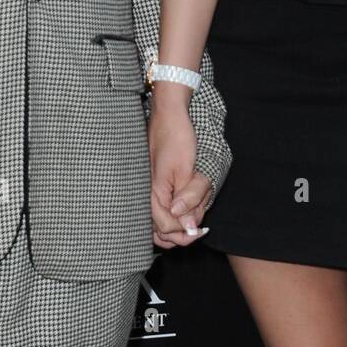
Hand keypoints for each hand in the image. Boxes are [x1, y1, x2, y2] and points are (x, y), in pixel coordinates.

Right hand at [148, 103, 211, 248]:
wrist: (168, 115)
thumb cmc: (176, 137)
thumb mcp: (186, 170)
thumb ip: (187, 200)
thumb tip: (188, 227)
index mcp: (152, 193)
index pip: (167, 228)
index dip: (185, 231)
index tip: (200, 227)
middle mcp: (146, 195)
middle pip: (161, 230)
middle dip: (182, 230)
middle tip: (198, 222)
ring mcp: (148, 190)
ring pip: (161, 222)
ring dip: (179, 221)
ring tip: (195, 209)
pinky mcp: (152, 185)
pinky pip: (161, 209)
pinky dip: (174, 212)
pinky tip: (186, 203)